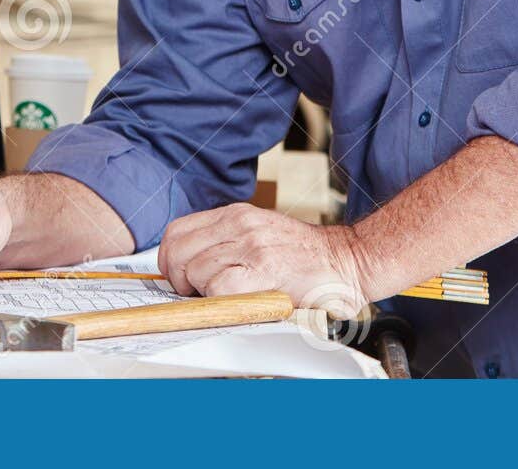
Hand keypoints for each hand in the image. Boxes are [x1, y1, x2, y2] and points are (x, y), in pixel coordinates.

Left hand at [157, 203, 371, 316]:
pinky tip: (238, 303)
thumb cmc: (305, 257)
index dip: (169, 260)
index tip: (178, 279)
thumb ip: (227, 243)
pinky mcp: (264, 268)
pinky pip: (218, 287)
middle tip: (195, 295)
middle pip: (177, 250)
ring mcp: (251, 244)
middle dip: (177, 279)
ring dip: (201, 293)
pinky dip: (220, 302)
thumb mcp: (260, 235)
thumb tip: (188, 269)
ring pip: (194, 269)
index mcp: (235, 215)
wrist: (348, 261)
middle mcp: (240, 223)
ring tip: (225, 299)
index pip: (177, 231)